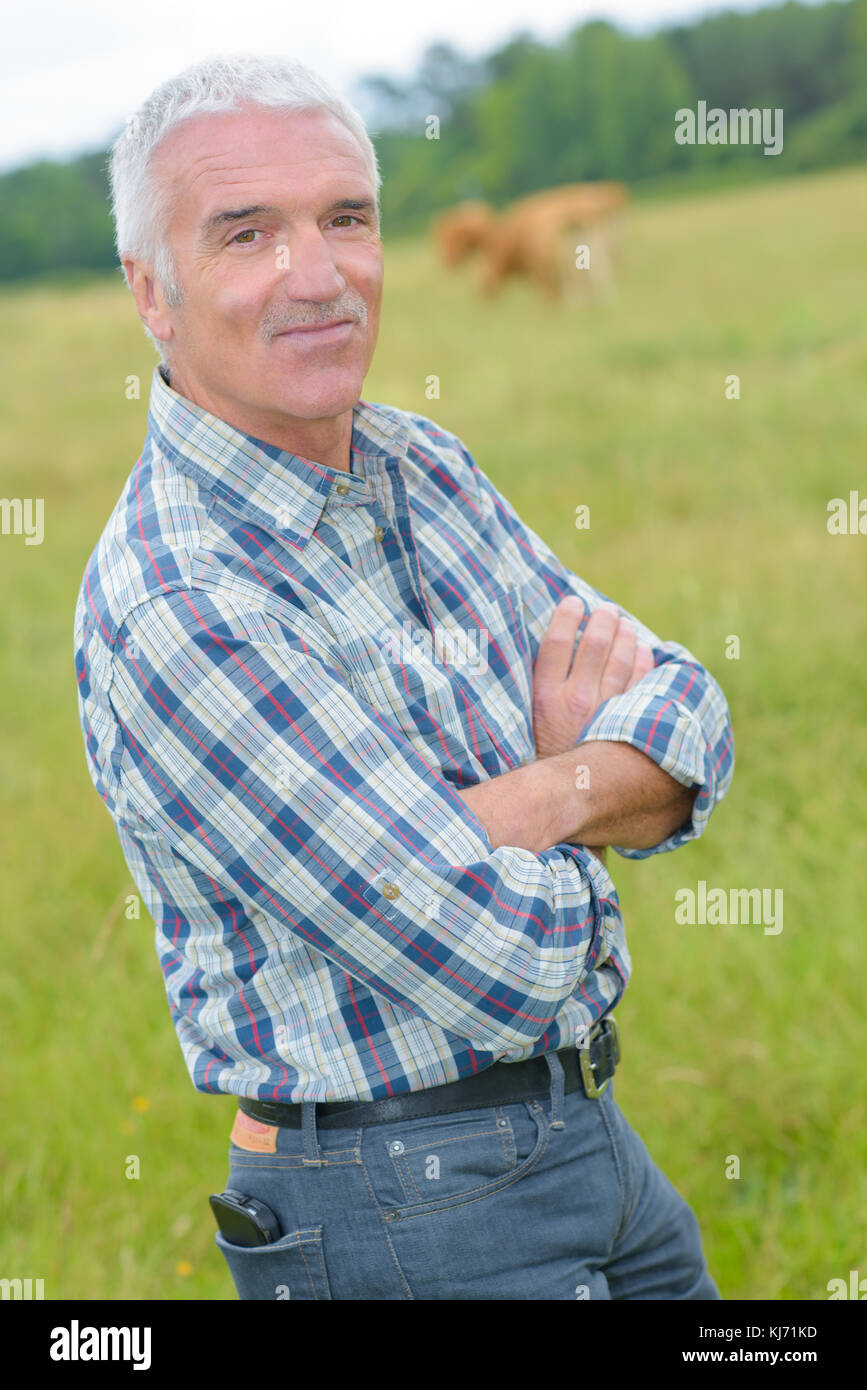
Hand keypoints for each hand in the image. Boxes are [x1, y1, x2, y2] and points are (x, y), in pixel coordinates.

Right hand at [532, 597, 653, 762]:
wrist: (567, 798)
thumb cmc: (542, 757)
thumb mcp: (527, 723)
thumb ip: (538, 690)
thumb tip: (546, 652)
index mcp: (546, 697)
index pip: (557, 642)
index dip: (566, 615)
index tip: (573, 602)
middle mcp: (576, 699)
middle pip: (594, 644)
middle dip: (602, 619)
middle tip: (606, 609)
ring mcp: (605, 711)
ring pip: (621, 659)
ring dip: (625, 635)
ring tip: (624, 623)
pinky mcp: (627, 723)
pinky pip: (641, 683)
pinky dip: (644, 662)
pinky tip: (643, 650)